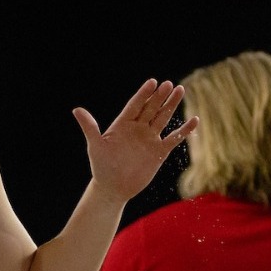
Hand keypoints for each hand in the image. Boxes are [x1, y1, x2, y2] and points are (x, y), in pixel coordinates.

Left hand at [74, 79, 199, 205]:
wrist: (113, 188)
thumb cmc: (101, 167)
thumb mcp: (95, 145)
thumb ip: (89, 127)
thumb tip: (76, 109)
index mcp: (123, 124)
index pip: (135, 105)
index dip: (144, 94)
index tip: (152, 82)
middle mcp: (138, 129)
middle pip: (151, 108)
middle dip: (160, 96)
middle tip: (169, 84)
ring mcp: (149, 139)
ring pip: (163, 118)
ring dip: (171, 105)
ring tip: (180, 90)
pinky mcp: (159, 152)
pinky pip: (174, 139)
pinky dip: (184, 130)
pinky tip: (194, 120)